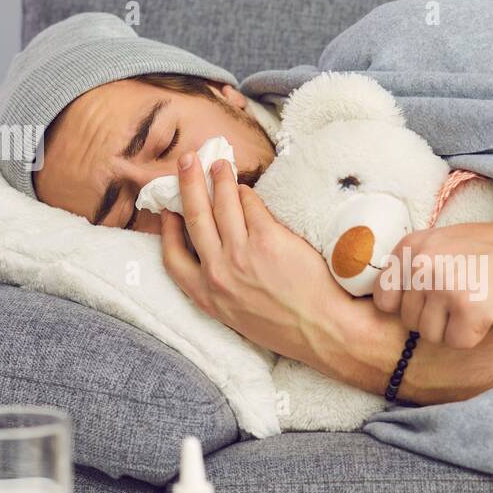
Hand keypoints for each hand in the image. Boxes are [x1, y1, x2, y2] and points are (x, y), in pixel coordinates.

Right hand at [160, 150, 351, 363]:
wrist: (324, 331)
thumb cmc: (287, 327)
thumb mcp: (239, 316)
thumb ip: (223, 288)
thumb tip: (219, 255)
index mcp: (208, 297)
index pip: (173, 258)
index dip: (168, 230)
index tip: (169, 211)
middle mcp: (219, 274)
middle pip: (195, 218)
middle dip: (188, 184)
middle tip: (188, 161)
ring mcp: (242, 255)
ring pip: (223, 205)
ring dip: (219, 179)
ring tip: (220, 164)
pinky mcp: (268, 240)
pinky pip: (253, 206)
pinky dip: (249, 194)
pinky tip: (249, 189)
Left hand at [372, 218, 492, 348]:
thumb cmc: (487, 250)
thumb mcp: (438, 244)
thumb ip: (411, 268)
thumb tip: (384, 307)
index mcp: (410, 248)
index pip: (383, 298)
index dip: (407, 306)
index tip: (430, 300)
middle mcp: (422, 266)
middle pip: (409, 320)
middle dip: (435, 317)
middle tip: (462, 297)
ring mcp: (445, 287)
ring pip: (430, 335)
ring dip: (453, 327)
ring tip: (475, 302)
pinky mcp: (469, 309)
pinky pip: (457, 342)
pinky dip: (474, 335)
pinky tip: (487, 312)